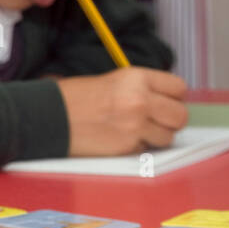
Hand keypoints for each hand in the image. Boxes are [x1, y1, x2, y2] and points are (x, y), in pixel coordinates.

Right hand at [56, 67, 187, 156]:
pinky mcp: (126, 146)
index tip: (165, 102)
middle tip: (155, 121)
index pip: (178, 88)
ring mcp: (134, 125)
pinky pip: (145, 149)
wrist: (48, 116)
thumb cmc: (76, 97)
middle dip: (170, 121)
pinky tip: (118, 139)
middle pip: (180, 116)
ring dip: (155, 137)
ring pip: (167, 137)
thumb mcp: (113, 81)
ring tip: (134, 131)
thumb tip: (166, 103)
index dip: (173, 97)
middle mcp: (140, 100)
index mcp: (136, 78)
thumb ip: (141, 89)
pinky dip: (136, 147)